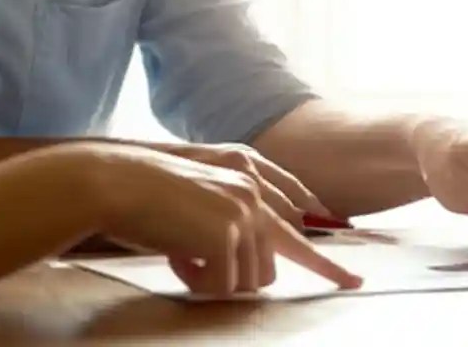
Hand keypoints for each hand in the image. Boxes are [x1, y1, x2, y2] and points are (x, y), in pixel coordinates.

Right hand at [80, 143, 362, 295]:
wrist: (115, 183)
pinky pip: (221, 286)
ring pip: (247, 281)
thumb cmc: (145, 198)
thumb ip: (231, 220)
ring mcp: (244, 211)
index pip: (298, 221)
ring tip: (178, 254)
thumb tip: (253, 267)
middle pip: (268, 268)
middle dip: (233, 279)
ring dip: (210, 280)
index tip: (351, 282)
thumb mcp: (198, 202)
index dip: (324, 260)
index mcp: (249, 180)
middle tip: (191, 265)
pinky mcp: (228, 233)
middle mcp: (254, 192)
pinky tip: (174, 257)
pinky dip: (195, 282)